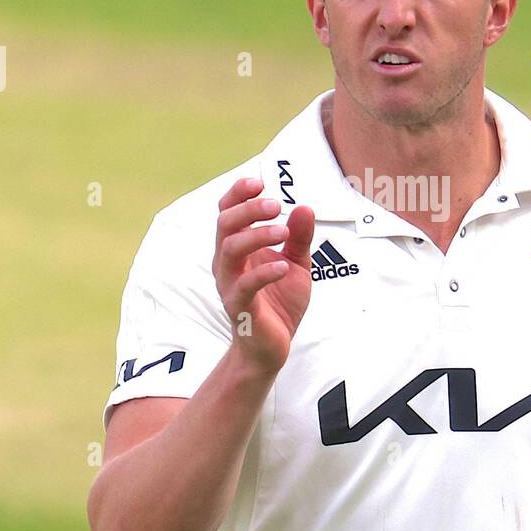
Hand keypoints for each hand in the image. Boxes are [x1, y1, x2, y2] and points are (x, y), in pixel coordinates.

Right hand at [212, 176, 314, 372]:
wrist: (272, 347)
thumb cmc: (279, 302)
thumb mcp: (297, 264)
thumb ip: (299, 238)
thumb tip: (304, 207)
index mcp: (238, 248)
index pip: (227, 212)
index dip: (238, 194)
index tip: (260, 183)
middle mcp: (227, 262)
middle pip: (225, 224)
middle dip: (248, 209)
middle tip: (276, 205)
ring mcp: (230, 285)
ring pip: (229, 250)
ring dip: (256, 235)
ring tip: (283, 232)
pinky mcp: (239, 308)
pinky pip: (244, 286)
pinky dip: (263, 272)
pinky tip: (283, 266)